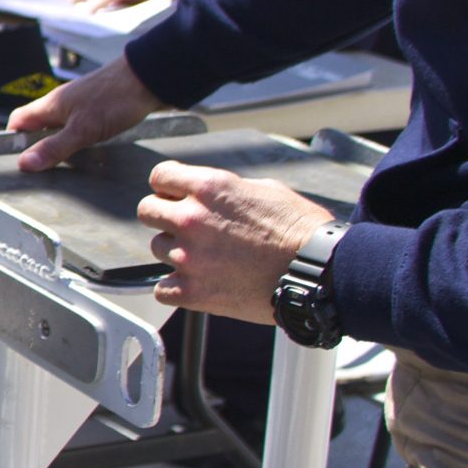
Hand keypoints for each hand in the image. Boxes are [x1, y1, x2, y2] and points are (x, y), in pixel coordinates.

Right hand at [9, 54, 162, 172]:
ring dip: (61, 142)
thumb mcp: (82, 130)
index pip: (17, 121)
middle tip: (48, 165)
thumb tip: (25, 163)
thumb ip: (54, 147)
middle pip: (37, 126)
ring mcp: (79, 104)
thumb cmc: (115, 97)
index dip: (13, 140)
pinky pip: (78, 125)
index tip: (18, 159)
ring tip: (72, 159)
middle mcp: (61, 103)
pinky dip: (79, 138)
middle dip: (39, 146)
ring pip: (59, 127)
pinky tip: (92, 147)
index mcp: (50, 105)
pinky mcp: (96, 107)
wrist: (149, 78)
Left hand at [136, 163, 333, 323]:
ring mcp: (188, 257)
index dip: (168, 186)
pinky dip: (176, 287)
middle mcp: (192, 219)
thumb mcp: (266, 190)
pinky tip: (198, 282)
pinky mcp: (192, 291)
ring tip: (209, 257)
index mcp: (210, 188)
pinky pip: (161, 288)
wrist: (320, 273)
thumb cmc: (302, 231)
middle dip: (165, 216)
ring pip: (157, 248)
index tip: (175, 195)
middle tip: (188, 228)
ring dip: (176, 251)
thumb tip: (207, 193)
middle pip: (147, 211)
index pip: (160, 176)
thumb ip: (226, 189)